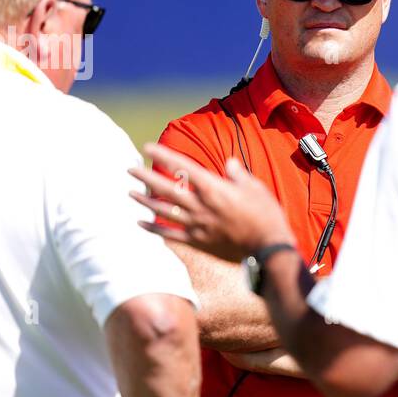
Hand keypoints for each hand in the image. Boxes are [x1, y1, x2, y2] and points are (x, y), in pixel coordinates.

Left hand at [130, 143, 294, 262]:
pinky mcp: (198, 241)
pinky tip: (140, 223)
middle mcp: (200, 205)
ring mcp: (197, 225)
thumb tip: (228, 163)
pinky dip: (153, 229)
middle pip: (166, 188)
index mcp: (214, 188)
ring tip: (131, 192)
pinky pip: (170, 234)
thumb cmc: (266, 216)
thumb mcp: (256, 188)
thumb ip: (238, 174)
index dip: (163, 155)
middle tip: (130, 169)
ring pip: (164, 210)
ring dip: (145, 201)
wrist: (267, 249)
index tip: (148, 147)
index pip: (183, 166)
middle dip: (146, 177)